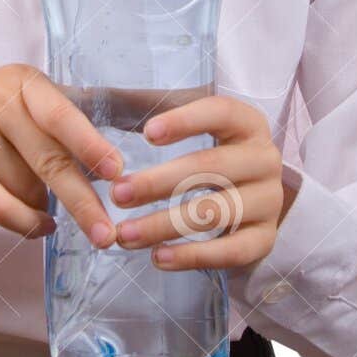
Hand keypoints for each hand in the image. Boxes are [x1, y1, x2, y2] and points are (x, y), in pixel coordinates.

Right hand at [0, 63, 123, 245]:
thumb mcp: (18, 100)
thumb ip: (62, 124)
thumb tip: (116, 165)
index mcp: (23, 82)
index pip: (62, 115)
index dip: (91, 144)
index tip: (117, 171)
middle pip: (51, 160)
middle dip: (82, 201)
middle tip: (107, 233)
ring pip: (27, 189)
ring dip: (40, 204)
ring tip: (32, 196)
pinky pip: (0, 207)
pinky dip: (26, 223)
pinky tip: (41, 228)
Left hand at [110, 94, 294, 269]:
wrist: (258, 201)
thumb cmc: (212, 157)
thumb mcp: (194, 128)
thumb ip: (155, 118)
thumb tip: (88, 99)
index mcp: (248, 124)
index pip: (220, 113)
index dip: (185, 121)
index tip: (146, 133)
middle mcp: (265, 159)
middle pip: (210, 168)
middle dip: (158, 183)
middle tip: (117, 195)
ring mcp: (269, 201)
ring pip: (215, 213)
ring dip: (164, 225)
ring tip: (124, 235)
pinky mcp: (265, 239)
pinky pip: (230, 252)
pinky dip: (191, 257)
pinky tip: (157, 257)